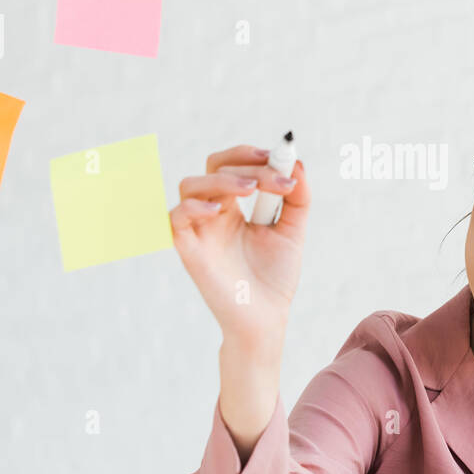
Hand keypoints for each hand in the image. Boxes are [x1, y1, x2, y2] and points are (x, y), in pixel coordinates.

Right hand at [170, 144, 309, 348]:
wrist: (266, 318)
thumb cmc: (275, 278)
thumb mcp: (293, 231)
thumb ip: (297, 199)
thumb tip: (297, 164)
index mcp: (234, 207)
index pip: (232, 164)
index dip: (251, 154)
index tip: (279, 155)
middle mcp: (213, 213)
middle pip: (213, 167)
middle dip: (244, 164)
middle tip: (273, 176)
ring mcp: (199, 230)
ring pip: (191, 185)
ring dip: (222, 180)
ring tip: (251, 190)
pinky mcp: (189, 250)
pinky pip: (176, 218)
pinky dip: (194, 207)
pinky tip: (220, 211)